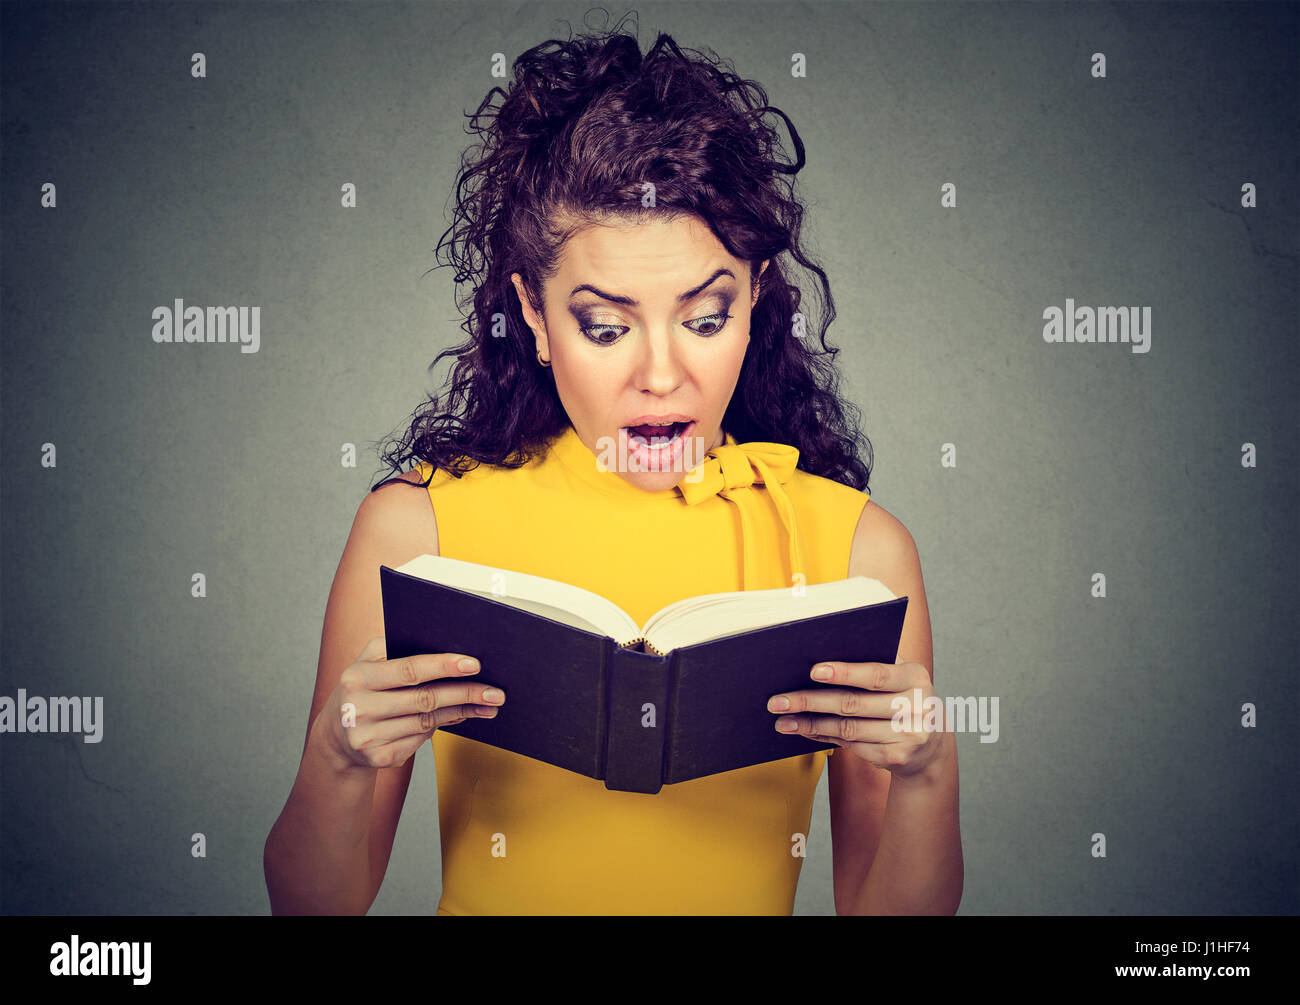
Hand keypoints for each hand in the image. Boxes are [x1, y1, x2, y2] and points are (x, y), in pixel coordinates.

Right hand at [316, 635, 506, 770]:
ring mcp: (367, 737)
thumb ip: (396, 648)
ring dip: (462, 711)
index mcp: (357, 677)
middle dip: (465, 694)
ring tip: (488, 704)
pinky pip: (420, 739)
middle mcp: (359, 709)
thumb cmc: (364, 689)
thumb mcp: (367, 662)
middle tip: (495, 692)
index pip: (409, 670)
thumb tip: (445, 644)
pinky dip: (442, 726)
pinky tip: (461, 715)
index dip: (444, 666)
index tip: (474, 664)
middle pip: (425, 699)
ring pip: (427, 721)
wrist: (337, 737)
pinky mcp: (378, 758)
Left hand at [767, 660, 943, 777]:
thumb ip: (871, 665)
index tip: (813, 671)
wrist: (931, 743)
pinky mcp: (897, 758)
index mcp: (915, 676)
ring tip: (782, 720)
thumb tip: (817, 661)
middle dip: (811, 701)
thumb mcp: (898, 678)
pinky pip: (852, 745)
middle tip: (778, 701)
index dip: (844, 673)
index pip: (876, 674)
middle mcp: (918, 706)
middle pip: (854, 704)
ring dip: (810, 724)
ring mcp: (909, 735)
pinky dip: (824, 737)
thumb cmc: (902, 698)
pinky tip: (803, 731)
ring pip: (848, 728)